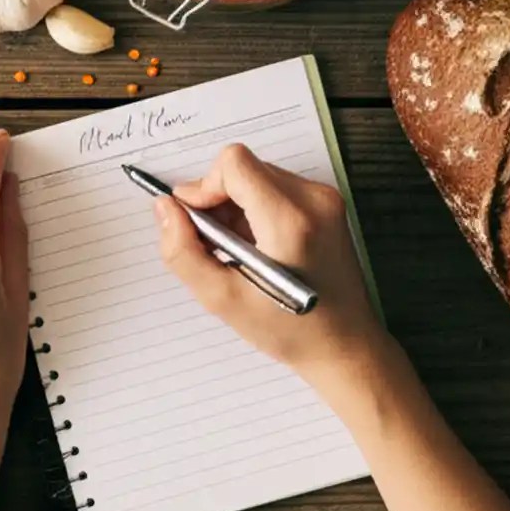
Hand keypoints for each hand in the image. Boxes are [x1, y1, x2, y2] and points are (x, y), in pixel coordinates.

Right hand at [154, 144, 391, 397]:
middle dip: (218, 201)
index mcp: (289, 221)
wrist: (345, 346)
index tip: (196, 221)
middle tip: (214, 246)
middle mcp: (313, 200)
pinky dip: (255, 210)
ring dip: (235, 207)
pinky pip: (275, 188)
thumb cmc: (290, 331)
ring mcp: (324, 200)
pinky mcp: (327, 205)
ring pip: (257, 176)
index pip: (234, 164)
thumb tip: (164, 209)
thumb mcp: (222, 299)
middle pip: (243, 168)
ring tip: (238, 252)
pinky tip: (257, 249)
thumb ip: (182, 251)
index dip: (204, 187)